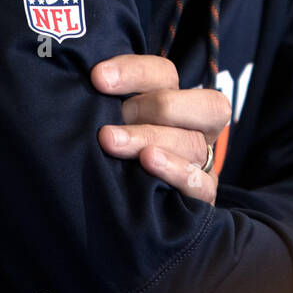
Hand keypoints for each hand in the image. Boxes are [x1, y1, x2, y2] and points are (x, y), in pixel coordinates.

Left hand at [92, 54, 231, 204]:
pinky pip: (201, 184)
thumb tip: (90, 81)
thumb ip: (110, 104)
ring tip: (112, 142)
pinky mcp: (201, 199)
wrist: (123, 221)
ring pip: (194, 144)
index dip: (134, 72)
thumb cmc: (118, 156)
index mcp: (177, 102)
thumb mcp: (115, 126)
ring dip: (152, 138)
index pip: (165, 75)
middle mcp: (198, 129)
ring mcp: (202, 164)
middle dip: (156, 106)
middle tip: (111, 120)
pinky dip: (177, 171)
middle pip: (202, 104)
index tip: (98, 78)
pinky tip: (149, 164)